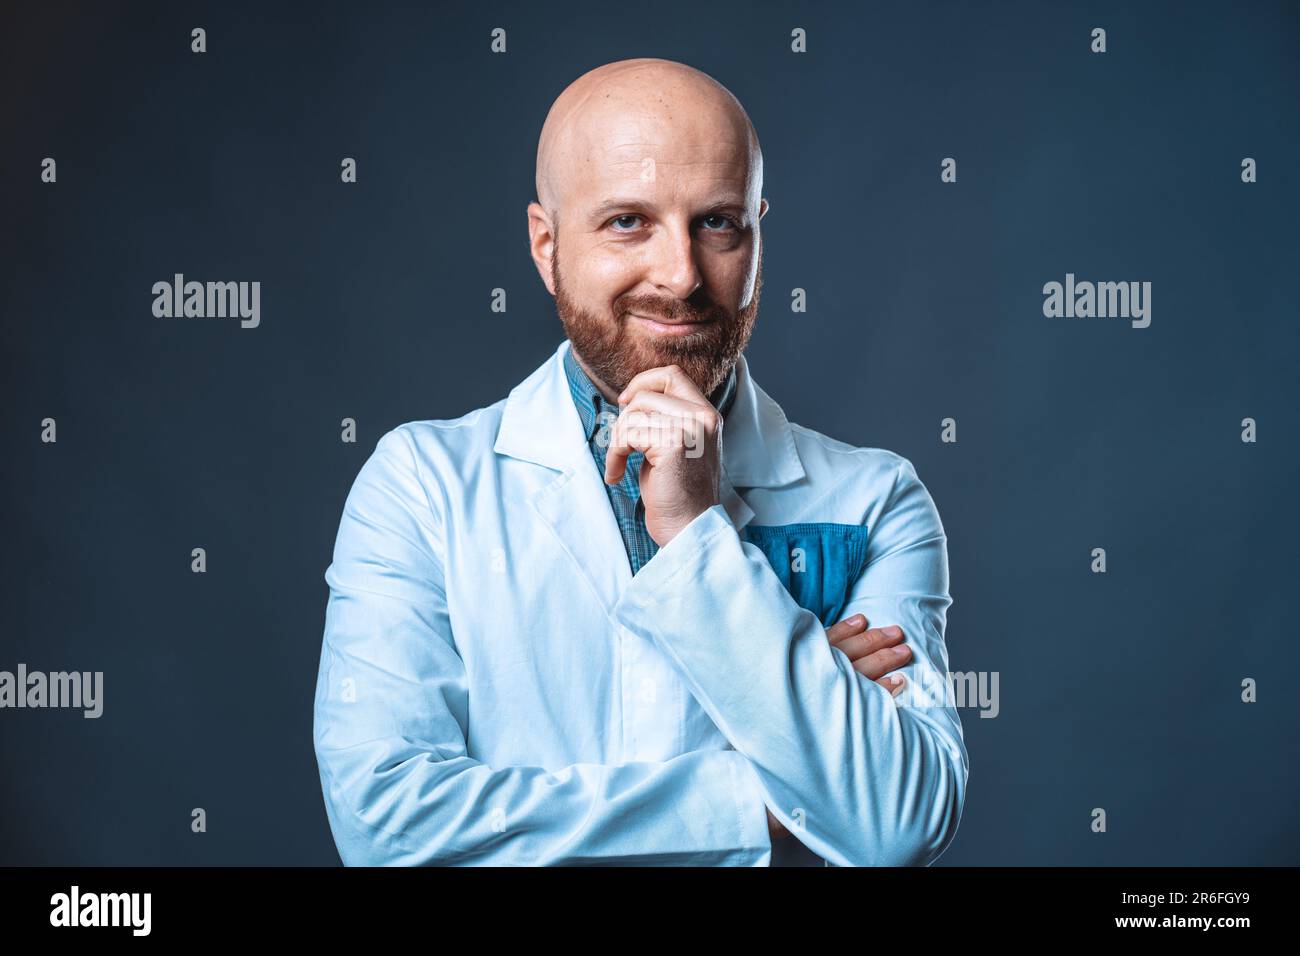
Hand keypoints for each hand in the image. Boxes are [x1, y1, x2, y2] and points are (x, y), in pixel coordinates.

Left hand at [605, 365, 722, 546]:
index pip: (672, 375)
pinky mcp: (673, 444)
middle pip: (646, 394)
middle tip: (621, 446)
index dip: (642, 383)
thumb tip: (630, 398)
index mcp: (706, 414)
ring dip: (616, 440)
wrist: (689, 528)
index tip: (625, 403)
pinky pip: (628, 435)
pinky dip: (614, 455)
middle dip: (624, 419)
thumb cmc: (676, 493)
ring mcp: (690, 428)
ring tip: (618, 464)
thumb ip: (665, 419)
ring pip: (633, 414)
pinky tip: (616, 475)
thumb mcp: (675, 446)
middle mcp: (703, 417)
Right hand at [764, 614, 911, 841]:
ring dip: (884, 661)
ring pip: (859, 675)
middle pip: (847, 655)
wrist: (751, 773)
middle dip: (874, 641)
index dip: (846, 630)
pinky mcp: (830, 726)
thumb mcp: (768, 689)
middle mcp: (805, 682)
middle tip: (897, 632)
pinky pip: (863, 703)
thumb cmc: (759, 724)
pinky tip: (898, 685)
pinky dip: (882, 690)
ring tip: (904, 652)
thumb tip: (802, 650)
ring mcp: (819, 703)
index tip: (863, 619)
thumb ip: (788, 668)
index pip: (823, 642)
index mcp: (791, 669)